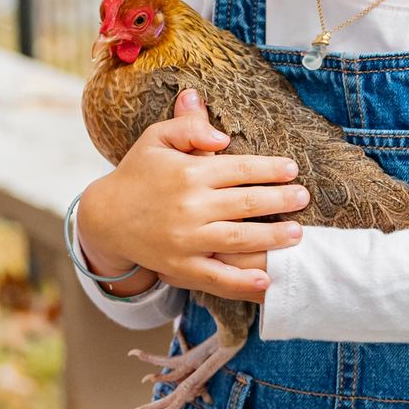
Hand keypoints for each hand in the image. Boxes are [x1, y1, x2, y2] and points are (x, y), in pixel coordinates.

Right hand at [74, 88, 305, 299]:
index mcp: (188, 173)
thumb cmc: (138, 173)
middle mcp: (190, 206)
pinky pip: (217, 276)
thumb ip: (188, 127)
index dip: (270, 168)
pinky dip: (242, 281)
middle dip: (280, 199)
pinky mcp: (181, 267)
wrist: (105, 217)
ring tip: (297, 234)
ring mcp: (186, 240)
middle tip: (303, 198)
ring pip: (239, 239)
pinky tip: (265, 280)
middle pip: (246, 202)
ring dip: (272, 237)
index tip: (292, 169)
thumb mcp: (156, 139)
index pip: (239, 168)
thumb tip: (221, 133)